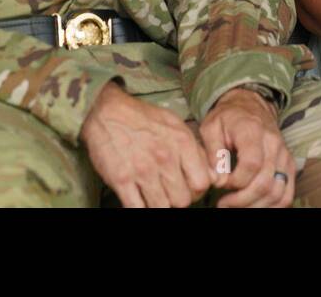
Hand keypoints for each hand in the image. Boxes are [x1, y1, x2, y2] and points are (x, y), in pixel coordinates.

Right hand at [80, 82, 215, 207]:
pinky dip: (141, 207)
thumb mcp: (175, 126)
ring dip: (160, 204)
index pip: (203, 182)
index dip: (197, 190)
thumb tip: (213, 177)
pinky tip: (139, 198)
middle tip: (170, 191)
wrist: (107, 112)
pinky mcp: (121, 180)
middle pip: (183, 200)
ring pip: (163, 207)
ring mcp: (142, 170)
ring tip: (155, 194)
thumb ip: (196, 151)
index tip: (188, 186)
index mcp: (182, 143)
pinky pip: (137, 208)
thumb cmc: (143, 119)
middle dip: (178, 199)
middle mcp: (165, 158)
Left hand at [199, 88, 294, 207]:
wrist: (250, 106)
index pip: (252, 164)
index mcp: (253, 131)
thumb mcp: (211, 127)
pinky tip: (255, 206)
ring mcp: (284, 155)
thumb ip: (212, 153)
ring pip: (277, 192)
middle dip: (242, 200)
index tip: (221, 183)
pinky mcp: (288, 165)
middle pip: (265, 182)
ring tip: (236, 206)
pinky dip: (273, 206)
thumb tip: (218, 180)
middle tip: (223, 204)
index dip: (235, 180)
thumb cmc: (227, 118)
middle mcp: (273, 143)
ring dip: (255, 206)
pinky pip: (287, 194)